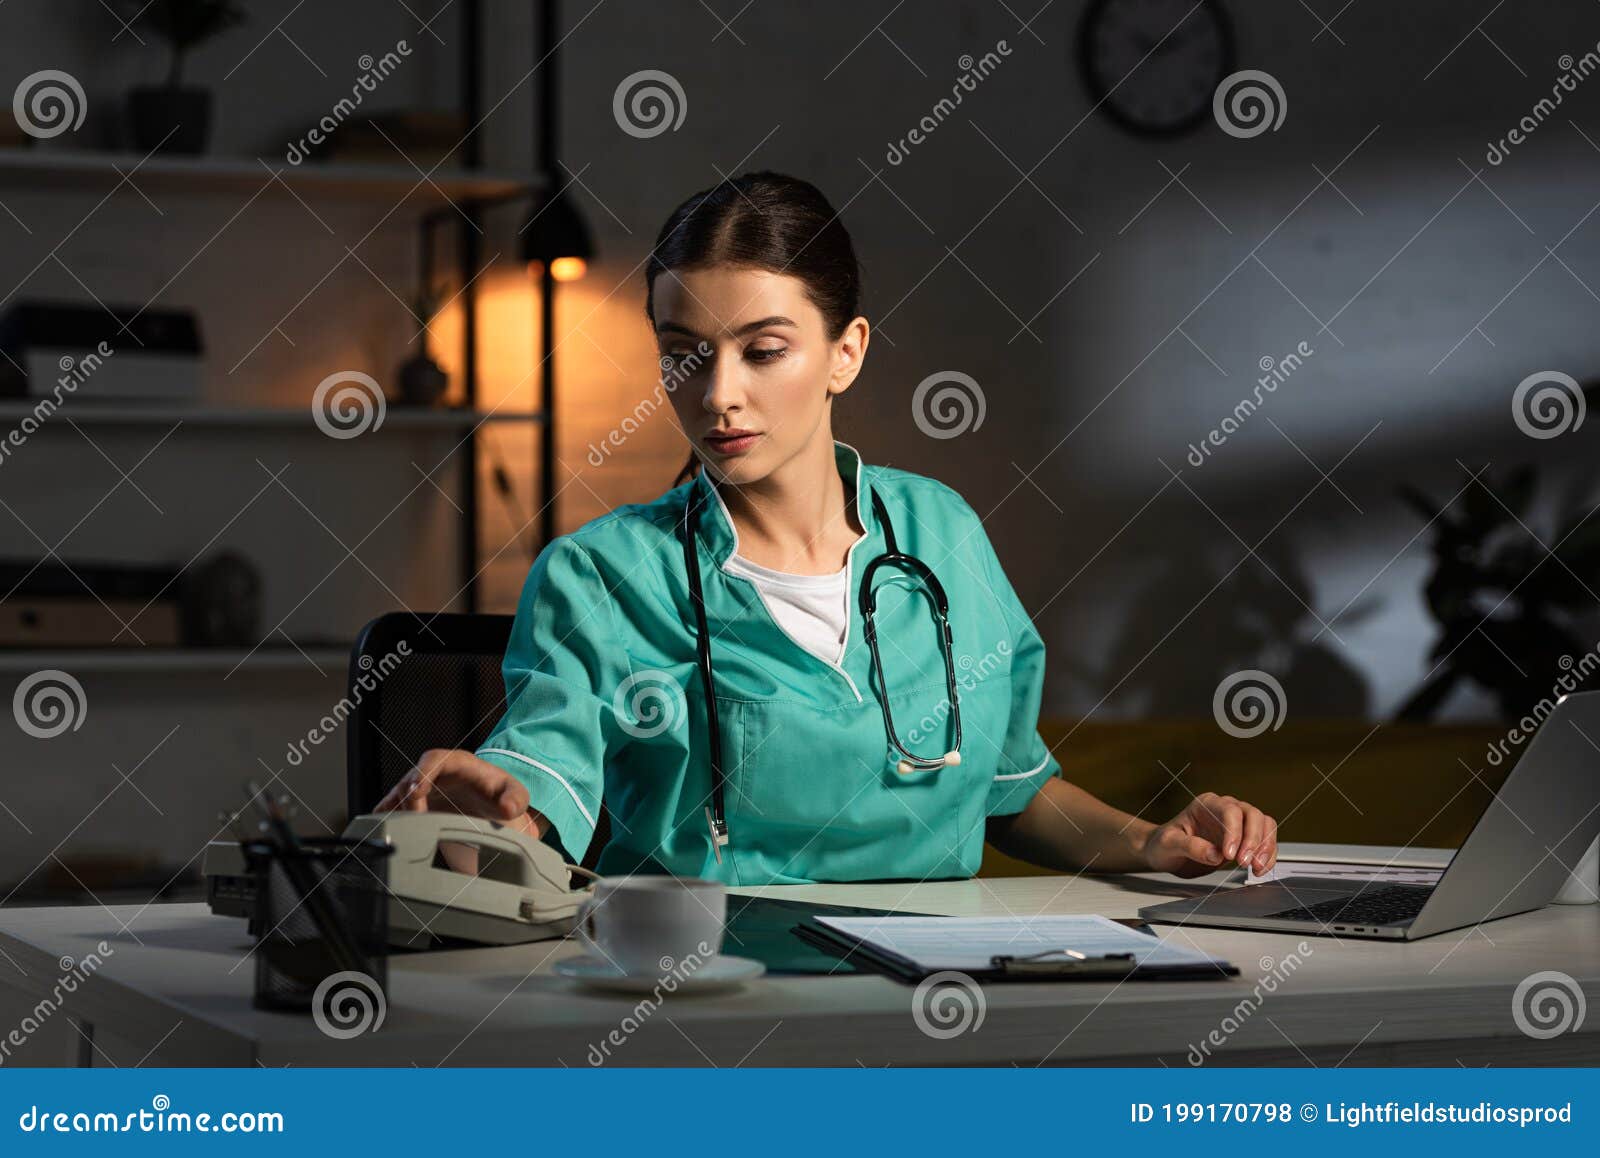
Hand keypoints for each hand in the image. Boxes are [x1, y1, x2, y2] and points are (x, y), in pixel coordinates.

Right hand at [374, 748, 546, 840]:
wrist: (492, 803)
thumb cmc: (499, 793)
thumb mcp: (514, 793)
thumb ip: (515, 799)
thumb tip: (509, 808)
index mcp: (456, 763)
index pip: (433, 759)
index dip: (423, 772)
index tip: (417, 790)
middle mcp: (433, 773)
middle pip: (410, 780)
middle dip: (407, 800)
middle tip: (413, 821)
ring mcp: (420, 790)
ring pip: (396, 797)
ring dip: (394, 812)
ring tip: (397, 831)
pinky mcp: (413, 806)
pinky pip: (392, 810)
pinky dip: (387, 820)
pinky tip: (386, 834)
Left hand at [1141, 792, 1277, 878]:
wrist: (1165, 854)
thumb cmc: (1163, 844)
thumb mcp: (1169, 844)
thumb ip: (1190, 846)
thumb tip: (1214, 854)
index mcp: (1207, 804)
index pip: (1230, 811)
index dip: (1234, 832)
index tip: (1229, 855)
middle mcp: (1225, 810)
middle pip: (1253, 815)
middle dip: (1253, 840)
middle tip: (1245, 863)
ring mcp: (1237, 824)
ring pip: (1265, 826)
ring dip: (1265, 847)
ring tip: (1255, 868)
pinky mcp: (1244, 840)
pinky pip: (1265, 842)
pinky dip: (1267, 856)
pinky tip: (1259, 870)